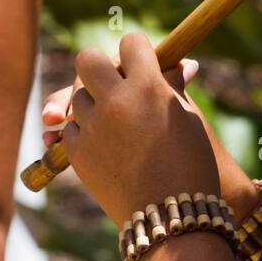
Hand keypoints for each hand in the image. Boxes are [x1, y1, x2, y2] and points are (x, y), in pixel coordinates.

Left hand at [43, 51, 259, 221]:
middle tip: (113, 80)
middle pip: (87, 59)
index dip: (136, 50)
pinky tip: (103, 142)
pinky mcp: (77, 152)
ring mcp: (93, 126)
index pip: (131, 43)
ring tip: (115, 121)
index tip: (140, 59)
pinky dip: (83, 131)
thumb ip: (171, 87)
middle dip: (99, 65)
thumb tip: (179, 63)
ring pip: (76, 96)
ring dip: (92, 102)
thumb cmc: (191, 166)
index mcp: (148, 86)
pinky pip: (70, 128)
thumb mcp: (187, 120)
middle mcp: (116, 100)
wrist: (170, 216)